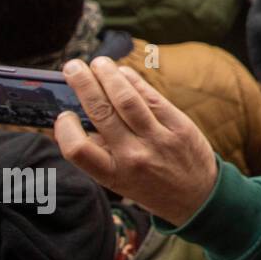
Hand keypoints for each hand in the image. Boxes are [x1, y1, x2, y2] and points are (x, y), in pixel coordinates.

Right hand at [53, 58, 217, 226]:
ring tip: (98, 62)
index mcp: (112, 174)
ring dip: (109, 76)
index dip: (65, 129)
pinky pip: (152, 98)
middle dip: (84, 85)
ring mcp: (159, 140)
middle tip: (72, 66)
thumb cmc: (150, 184)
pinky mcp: (180, 126)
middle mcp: (134, 157)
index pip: (77, 149)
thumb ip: (100, 152)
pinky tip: (122, 73)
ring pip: (127, 100)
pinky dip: (134, 82)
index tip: (63, 114)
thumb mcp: (118, 181)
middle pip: (101, 114)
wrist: (198, 196)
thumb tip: (79, 114)